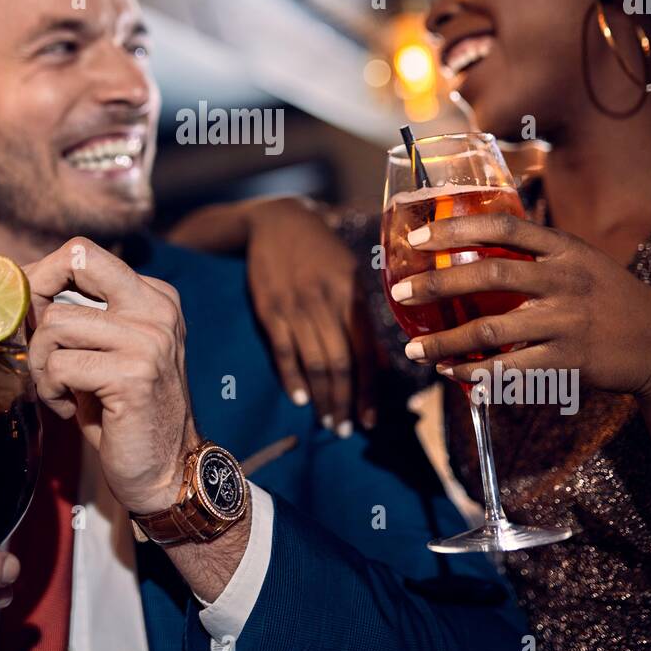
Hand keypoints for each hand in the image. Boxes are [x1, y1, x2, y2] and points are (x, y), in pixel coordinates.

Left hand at [25, 238, 198, 514]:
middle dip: (36, 294)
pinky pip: (61, 366)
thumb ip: (77, 314)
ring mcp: (148, 339)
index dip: (40, 275)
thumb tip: (15, 284)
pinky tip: (70, 407)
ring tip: (59, 387)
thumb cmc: (123, 410)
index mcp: (153, 295)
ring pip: (56, 323)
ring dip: (42, 362)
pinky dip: (52, 391)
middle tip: (29, 334)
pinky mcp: (133, 374)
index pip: (83, 254)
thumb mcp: (106, 349)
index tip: (22, 307)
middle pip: (74, 260)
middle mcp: (156, 308)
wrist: (167, 469)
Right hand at [243, 198, 364, 431]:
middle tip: (346, 429)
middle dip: (344, 401)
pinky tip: (299, 398)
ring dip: (321, 398)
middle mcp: (326, 302)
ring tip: (328, 421)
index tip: (372, 419)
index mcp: (352, 294)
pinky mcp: (269, 308)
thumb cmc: (321, 251)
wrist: (277, 221)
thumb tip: (380, 364)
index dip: (369, 389)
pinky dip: (291, 377)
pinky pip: (283, 350)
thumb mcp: (350, 274)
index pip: (366, 351)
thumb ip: (362, 317)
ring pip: (313, 362)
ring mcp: (296, 306)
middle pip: (339, 363)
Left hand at [391, 211, 650, 406]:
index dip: (458, 229)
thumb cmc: (608, 297)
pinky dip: (475, 373)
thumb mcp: (582, 260)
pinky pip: (509, 369)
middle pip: (490, 274)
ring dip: (445, 342)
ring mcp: (566, 322)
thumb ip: (537, 251)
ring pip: (491, 330)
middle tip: (400, 292)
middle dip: (438, 284)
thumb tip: (474, 237)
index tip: (420, 238)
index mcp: (565, 249)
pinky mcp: (567, 362)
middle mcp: (565, 281)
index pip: (505, 226)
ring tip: (414, 350)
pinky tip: (451, 374)